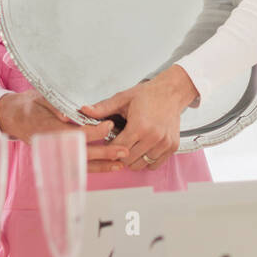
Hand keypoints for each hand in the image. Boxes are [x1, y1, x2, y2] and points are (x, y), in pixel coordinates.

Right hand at [0, 90, 127, 173]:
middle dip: (104, 153)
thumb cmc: (30, 105)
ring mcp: (54, 154)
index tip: (109, 125)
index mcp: (49, 130)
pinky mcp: (57, 157)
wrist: (13, 117)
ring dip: (101, 165)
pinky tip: (109, 166)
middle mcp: (53, 146)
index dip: (94, 131)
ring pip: (80, 163)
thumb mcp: (41, 99)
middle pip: (82, 153)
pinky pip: (77, 165)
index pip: (75, 134)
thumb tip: (68, 116)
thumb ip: (55, 106)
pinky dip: (93, 167)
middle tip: (123, 151)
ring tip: (120, 164)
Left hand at [79, 65, 199, 170]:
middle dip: (119, 154)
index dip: (109, 147)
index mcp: (139, 125)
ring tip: (131, 146)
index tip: (109, 140)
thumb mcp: (123, 98)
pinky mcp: (172, 147)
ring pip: (141, 165)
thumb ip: (103, 108)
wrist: (172, 92)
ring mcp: (164, 143)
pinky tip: (143, 149)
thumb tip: (84, 110)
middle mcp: (153, 137)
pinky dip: (147, 161)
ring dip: (133, 159)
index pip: (117, 148)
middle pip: (128, 160)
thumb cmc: (148, 94)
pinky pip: (154, 165)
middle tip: (119, 143)